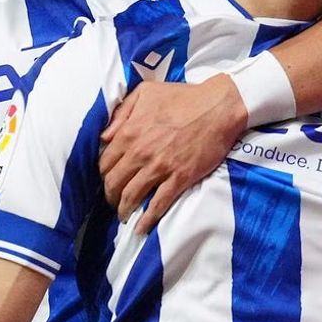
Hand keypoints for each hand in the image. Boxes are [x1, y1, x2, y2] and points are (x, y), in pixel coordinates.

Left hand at [98, 75, 246, 233]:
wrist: (218, 107)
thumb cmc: (182, 97)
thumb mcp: (145, 93)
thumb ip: (121, 112)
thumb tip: (105, 136)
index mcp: (129, 132)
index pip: (104, 162)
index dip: (103, 174)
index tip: (108, 179)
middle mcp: (140, 152)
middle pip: (114, 182)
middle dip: (110, 195)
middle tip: (113, 200)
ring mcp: (159, 167)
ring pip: (131, 196)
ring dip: (124, 209)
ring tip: (123, 215)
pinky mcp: (179, 178)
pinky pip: (158, 204)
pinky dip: (146, 219)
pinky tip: (141, 228)